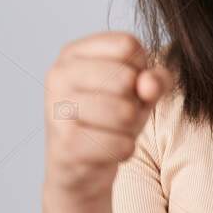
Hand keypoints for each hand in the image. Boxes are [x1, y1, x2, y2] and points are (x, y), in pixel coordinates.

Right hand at [44, 32, 172, 200]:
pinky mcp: (66, 144)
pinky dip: (124, 149)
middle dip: (136, 101)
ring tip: (114, 131)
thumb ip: (155, 79)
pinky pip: (120, 143)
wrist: (80, 167)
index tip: (127, 85)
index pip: (128, 45)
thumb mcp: (139, 91)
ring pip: (125, 112)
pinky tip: (109, 149)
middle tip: (121, 114)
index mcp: (74, 53)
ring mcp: (58, 109)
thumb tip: (149, 85)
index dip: (141, 69)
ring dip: (131, 127)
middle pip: (126, 78)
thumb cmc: (111, 118)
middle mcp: (59, 75)